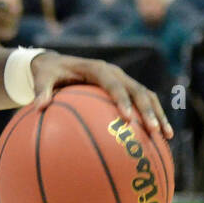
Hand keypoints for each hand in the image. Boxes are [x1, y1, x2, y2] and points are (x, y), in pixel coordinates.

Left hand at [30, 51, 172, 140]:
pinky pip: (144, 102)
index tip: (127, 119)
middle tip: (154, 131)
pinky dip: (154, 117)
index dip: (122, 100)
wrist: (56, 63)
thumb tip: (38, 108)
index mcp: (96, 68)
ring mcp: (123, 80)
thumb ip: (41, 91)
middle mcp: (114, 72)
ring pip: (147, 96)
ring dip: (157, 114)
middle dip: (147, 110)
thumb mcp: (41, 78)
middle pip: (137, 90)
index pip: (113, 83)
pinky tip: (159, 139)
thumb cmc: (48, 72)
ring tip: (165, 136)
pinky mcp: (126, 89)